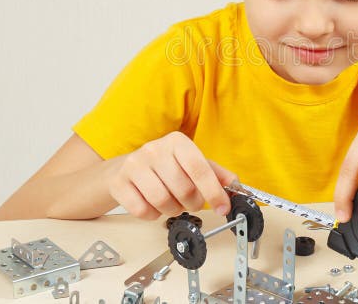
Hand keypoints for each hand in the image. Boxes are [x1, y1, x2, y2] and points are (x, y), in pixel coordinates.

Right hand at [106, 132, 235, 219]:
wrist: (123, 169)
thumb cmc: (164, 167)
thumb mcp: (192, 164)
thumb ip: (216, 174)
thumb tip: (238, 187)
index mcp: (177, 142)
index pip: (200, 168)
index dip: (214, 192)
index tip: (223, 208)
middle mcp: (155, 149)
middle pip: (183, 189)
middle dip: (192, 203)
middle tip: (191, 203)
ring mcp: (135, 165)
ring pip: (163, 201)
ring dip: (172, 210)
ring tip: (172, 203)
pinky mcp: (119, 182)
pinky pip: (142, 210)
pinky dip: (152, 215)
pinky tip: (153, 206)